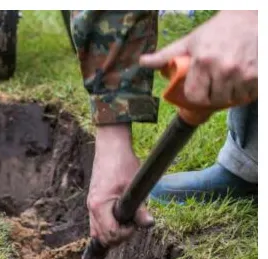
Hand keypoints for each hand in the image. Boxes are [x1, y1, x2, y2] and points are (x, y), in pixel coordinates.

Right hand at [88, 125, 154, 245]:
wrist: (111, 147)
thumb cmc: (122, 164)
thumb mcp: (133, 187)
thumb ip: (139, 208)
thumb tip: (148, 224)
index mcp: (99, 206)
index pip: (110, 234)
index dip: (125, 234)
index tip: (136, 224)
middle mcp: (92, 208)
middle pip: (102, 237)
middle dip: (119, 236)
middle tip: (133, 225)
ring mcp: (91, 205)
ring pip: (97, 232)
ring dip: (112, 233)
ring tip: (127, 223)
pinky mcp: (93, 201)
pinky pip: (96, 223)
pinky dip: (107, 227)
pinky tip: (119, 220)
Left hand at [140, 10, 257, 106]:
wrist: (252, 17)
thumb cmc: (218, 30)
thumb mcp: (191, 41)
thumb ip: (167, 55)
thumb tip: (142, 61)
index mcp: (203, 61)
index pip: (195, 96)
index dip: (196, 96)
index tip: (199, 90)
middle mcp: (223, 68)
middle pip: (213, 99)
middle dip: (213, 95)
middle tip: (215, 83)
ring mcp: (243, 73)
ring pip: (231, 99)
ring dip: (230, 94)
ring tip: (229, 79)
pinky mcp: (259, 75)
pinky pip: (248, 94)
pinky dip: (245, 90)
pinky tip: (242, 78)